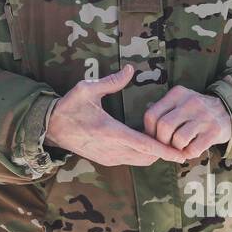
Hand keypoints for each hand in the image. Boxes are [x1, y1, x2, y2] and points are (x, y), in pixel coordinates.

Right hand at [45, 65, 186, 166]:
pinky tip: (146, 144)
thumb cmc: (69, 107)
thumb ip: (111, 81)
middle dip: (163, 152)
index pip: (143, 145)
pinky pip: (130, 161)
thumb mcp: (87, 89)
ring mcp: (108, 157)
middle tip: (177, 142)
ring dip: (153, 154)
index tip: (180, 153)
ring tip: (164, 142)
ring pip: (140, 161)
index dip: (164, 150)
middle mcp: (111, 149)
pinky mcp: (106, 160)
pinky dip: (142, 155)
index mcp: (109, 131)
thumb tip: (131, 70)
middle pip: (146, 156)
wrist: (51, 128)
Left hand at [142, 86, 231, 160]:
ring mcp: (204, 116)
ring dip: (176, 148)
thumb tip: (142, 129)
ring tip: (179, 147)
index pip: (152, 114)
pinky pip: (194, 149)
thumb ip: (162, 110)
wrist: (229, 111)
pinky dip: (188, 154)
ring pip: (178, 139)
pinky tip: (190, 150)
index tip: (153, 138)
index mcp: (178, 94)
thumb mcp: (180, 102)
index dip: (148, 131)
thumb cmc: (196, 111)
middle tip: (165, 146)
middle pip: (164, 127)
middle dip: (161, 142)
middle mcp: (190, 102)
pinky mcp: (215, 131)